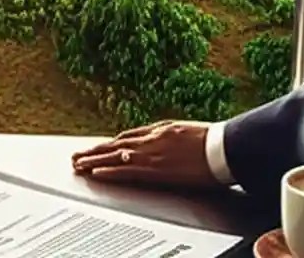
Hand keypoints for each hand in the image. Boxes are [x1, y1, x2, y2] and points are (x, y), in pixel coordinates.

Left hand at [71, 120, 219, 189]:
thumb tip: (167, 139)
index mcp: (161, 129)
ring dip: (95, 160)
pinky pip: (126, 171)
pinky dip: (109, 171)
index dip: (112, 143)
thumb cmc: (215, 141)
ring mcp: (152, 153)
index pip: (130, 136)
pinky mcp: (155, 168)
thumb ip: (173, 135)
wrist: (225, 147)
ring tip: (78, 164)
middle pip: (117, 145)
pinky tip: (96, 173)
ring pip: (115, 157)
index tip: (101, 147)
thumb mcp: (189, 131)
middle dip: (96, 151)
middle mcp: (152, 139)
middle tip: (78, 156)